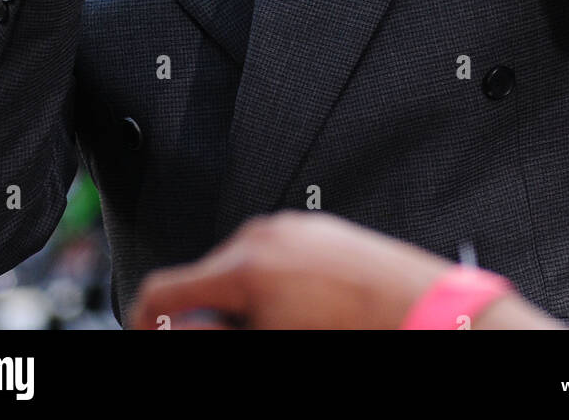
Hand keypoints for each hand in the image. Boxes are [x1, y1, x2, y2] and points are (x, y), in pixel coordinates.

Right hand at [128, 211, 453, 329]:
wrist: (424, 314)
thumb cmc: (354, 333)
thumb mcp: (267, 340)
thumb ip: (210, 335)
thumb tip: (172, 329)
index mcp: (245, 264)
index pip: (163, 288)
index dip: (145, 320)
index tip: (147, 333)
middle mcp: (266, 234)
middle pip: (205, 276)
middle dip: (206, 315)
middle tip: (224, 336)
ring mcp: (297, 228)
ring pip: (243, 268)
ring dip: (243, 302)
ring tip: (278, 328)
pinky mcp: (321, 231)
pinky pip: (278, 258)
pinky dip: (274, 287)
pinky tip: (302, 315)